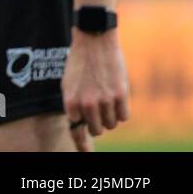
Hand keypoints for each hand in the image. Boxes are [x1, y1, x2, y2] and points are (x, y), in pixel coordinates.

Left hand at [63, 29, 129, 150]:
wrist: (94, 40)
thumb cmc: (80, 62)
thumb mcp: (68, 83)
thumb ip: (74, 105)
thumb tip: (79, 124)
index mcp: (70, 101)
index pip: (76, 130)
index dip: (81, 140)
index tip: (85, 152)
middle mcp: (86, 104)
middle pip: (96, 130)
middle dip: (97, 124)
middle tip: (98, 111)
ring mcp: (104, 100)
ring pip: (111, 125)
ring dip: (110, 117)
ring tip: (106, 100)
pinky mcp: (120, 95)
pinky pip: (124, 117)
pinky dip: (122, 111)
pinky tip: (117, 98)